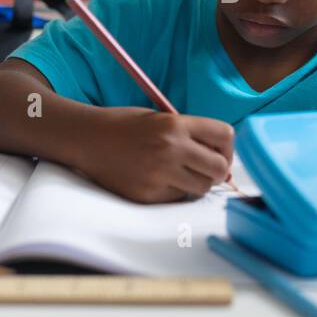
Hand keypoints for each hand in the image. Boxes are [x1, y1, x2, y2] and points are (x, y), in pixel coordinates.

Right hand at [86, 108, 233, 203]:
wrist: (88, 139)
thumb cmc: (125, 126)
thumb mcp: (161, 119)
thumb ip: (190, 134)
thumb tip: (222, 159)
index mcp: (175, 124)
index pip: (225, 135)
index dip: (228, 147)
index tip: (220, 152)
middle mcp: (171, 148)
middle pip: (220, 168)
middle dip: (218, 170)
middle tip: (206, 169)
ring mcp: (159, 174)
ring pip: (202, 188)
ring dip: (197, 183)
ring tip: (181, 174)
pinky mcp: (148, 194)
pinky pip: (177, 198)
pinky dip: (174, 191)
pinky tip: (158, 180)